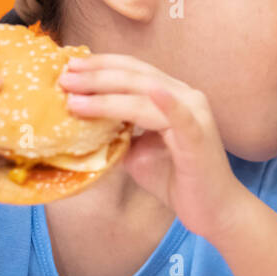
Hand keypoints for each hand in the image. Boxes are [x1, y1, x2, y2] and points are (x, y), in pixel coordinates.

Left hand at [59, 53, 246, 239]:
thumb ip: (117, 134)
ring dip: (107, 92)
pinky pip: (179, 116)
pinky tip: (149, 92)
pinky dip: (164, 102)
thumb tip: (80, 125)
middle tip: (64, 77)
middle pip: (136, 75)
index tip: (68, 68)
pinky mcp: (199, 135)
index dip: (100, 65)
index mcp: (172, 96)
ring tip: (73, 97)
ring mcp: (194, 114)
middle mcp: (186, 97)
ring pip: (146, 93)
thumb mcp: (137, 152)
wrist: (213, 209)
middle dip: (96, 74)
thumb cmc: (176, 180)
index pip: (133, 70)